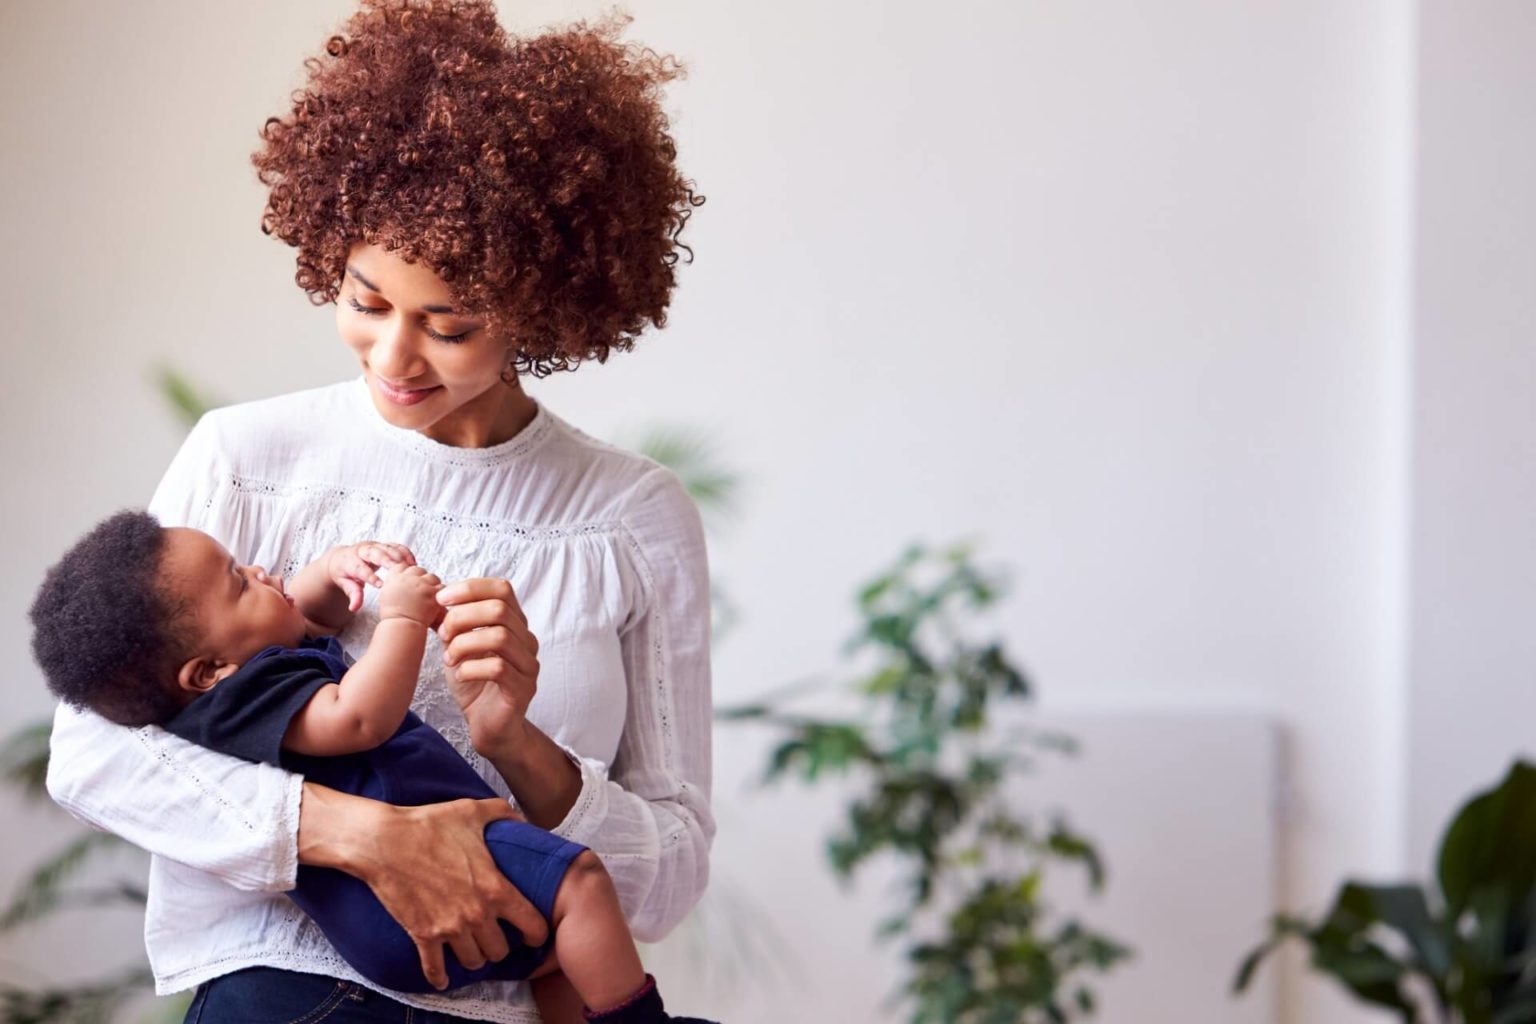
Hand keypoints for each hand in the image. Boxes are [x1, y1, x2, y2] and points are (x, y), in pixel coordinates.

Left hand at [326, 541, 416, 612]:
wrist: (342, 558)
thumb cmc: (344, 574)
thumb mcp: (344, 584)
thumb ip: (352, 595)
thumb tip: (354, 608)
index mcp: (349, 561)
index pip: (360, 568)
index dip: (371, 576)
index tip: (381, 586)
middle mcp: (361, 551)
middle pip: (374, 552)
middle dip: (386, 559)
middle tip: (397, 567)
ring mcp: (373, 546)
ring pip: (386, 547)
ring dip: (399, 555)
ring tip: (410, 566)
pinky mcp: (382, 545)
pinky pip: (395, 545)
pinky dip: (405, 552)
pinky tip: (413, 562)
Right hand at [351, 796, 550, 989]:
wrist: (384, 842)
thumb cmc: (430, 824)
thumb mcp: (472, 811)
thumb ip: (503, 813)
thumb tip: (521, 818)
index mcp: (495, 888)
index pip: (532, 925)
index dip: (537, 933)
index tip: (533, 935)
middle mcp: (476, 914)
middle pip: (500, 951)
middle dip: (501, 946)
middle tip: (496, 937)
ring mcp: (449, 928)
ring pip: (473, 962)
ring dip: (474, 957)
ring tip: (472, 948)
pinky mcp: (422, 935)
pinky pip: (434, 970)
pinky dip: (439, 977)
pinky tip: (443, 980)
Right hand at [379, 565, 443, 627]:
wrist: (402, 626)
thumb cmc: (394, 615)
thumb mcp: (387, 594)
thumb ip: (394, 582)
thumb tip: (402, 578)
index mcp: (394, 577)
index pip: (403, 566)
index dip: (407, 574)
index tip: (409, 581)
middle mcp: (408, 578)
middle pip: (418, 570)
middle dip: (420, 578)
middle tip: (421, 590)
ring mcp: (421, 584)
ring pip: (431, 577)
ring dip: (432, 584)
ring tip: (429, 596)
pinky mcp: (433, 592)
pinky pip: (441, 586)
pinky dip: (440, 592)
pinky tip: (435, 600)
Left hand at [436, 578, 540, 760]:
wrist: (489, 727)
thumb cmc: (474, 683)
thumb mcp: (459, 646)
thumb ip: (454, 623)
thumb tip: (434, 598)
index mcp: (514, 624)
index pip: (502, 589)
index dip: (470, 588)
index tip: (441, 598)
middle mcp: (527, 640)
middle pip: (499, 609)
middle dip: (462, 616)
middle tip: (442, 634)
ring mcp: (528, 665)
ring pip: (499, 637)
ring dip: (464, 644)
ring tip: (449, 658)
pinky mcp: (523, 689)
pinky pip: (498, 668)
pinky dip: (470, 668)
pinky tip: (459, 674)